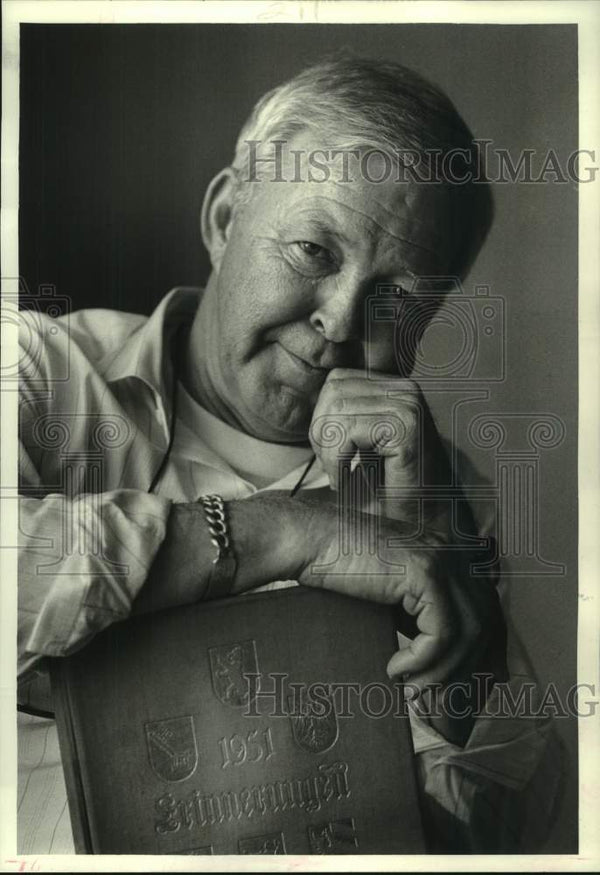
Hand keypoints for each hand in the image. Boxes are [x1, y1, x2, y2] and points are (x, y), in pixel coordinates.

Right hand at [296, 498, 506, 695]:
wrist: (312, 542)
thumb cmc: (342, 569)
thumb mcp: (395, 595)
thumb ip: (423, 615)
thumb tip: (445, 663)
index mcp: (454, 555)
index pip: (489, 613)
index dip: (484, 656)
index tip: (465, 692)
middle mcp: (458, 553)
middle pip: (487, 625)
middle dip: (468, 672)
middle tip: (437, 701)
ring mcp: (445, 559)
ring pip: (468, 633)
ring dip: (442, 672)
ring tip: (413, 689)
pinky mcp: (426, 572)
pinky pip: (442, 633)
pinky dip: (422, 659)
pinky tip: (395, 667)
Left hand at [309, 369, 450, 525]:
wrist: (417, 526)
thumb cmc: (384, 490)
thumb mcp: (356, 444)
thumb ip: (338, 415)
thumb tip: (305, 397)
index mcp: (394, 387)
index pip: (335, 382)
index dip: (323, 420)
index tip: (333, 455)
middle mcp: (405, 390)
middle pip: (333, 394)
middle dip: (321, 435)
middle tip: (335, 469)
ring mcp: (409, 406)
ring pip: (336, 411)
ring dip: (329, 452)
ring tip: (341, 476)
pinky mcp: (406, 427)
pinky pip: (347, 432)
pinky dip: (337, 462)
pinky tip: (348, 483)